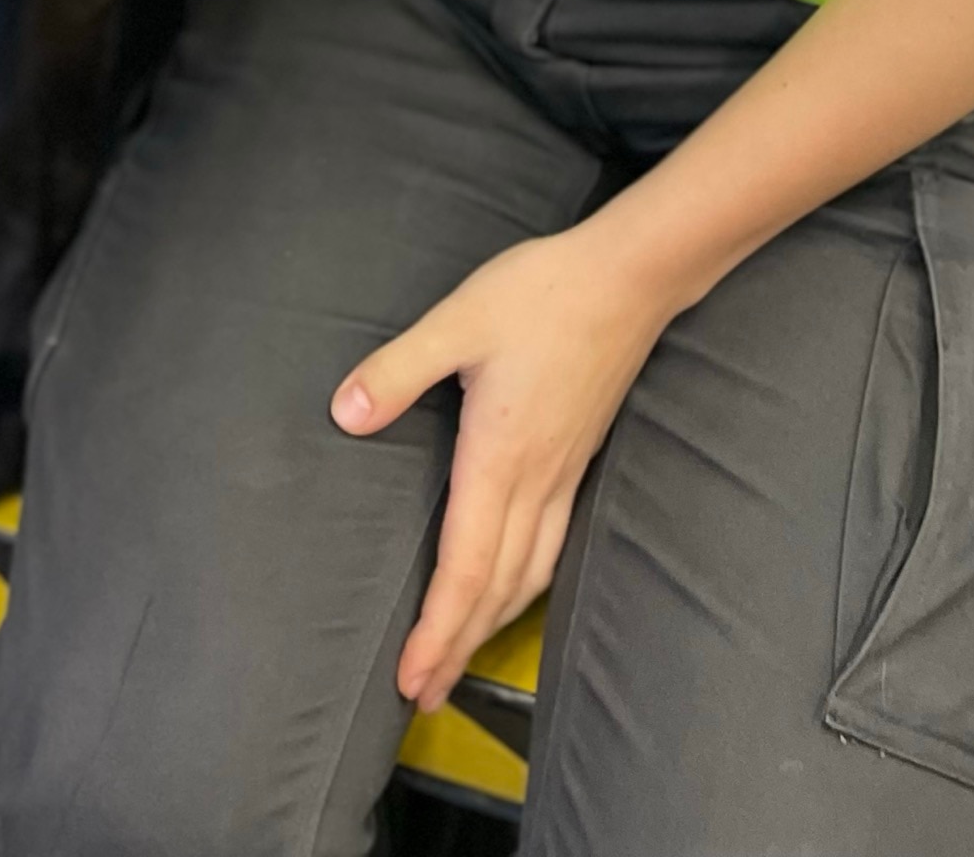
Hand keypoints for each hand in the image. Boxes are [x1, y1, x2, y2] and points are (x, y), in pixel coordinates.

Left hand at [329, 219, 679, 711]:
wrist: (629, 278)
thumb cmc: (541, 293)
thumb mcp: (458, 319)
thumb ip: (399, 370)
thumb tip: (344, 415)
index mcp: (499, 457)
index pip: (466, 569)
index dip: (438, 630)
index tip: (413, 678)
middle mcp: (535, 481)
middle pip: (496, 590)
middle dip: (459, 648)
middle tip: (425, 695)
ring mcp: (563, 473)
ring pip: (529, 574)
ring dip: (492, 623)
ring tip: (461, 656)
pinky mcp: (578, 458)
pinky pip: (551, 545)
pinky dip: (524, 585)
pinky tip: (514, 585)